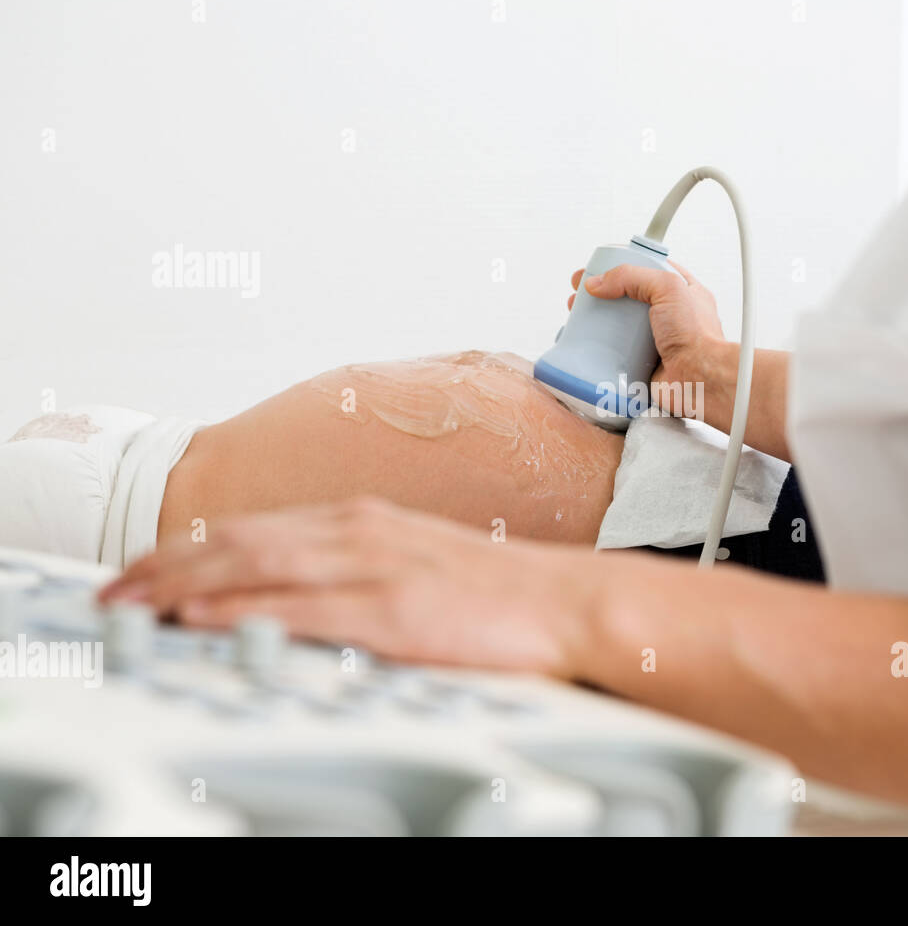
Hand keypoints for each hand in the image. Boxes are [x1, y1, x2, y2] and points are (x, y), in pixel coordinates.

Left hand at [97, 497, 597, 676]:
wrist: (563, 602)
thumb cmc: (496, 589)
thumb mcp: (415, 559)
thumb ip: (357, 564)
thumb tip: (303, 585)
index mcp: (363, 520)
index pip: (255, 529)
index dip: (189, 548)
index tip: (144, 567)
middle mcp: (359, 532)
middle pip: (240, 542)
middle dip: (166, 565)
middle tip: (114, 587)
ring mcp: (373, 567)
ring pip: (256, 566)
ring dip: (184, 584)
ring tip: (134, 600)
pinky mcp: (391, 610)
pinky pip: (298, 609)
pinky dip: (240, 611)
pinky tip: (203, 618)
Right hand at [567, 260, 725, 414]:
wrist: (700, 379)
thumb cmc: (697, 337)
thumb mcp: (669, 287)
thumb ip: (633, 276)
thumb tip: (599, 283)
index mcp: (679, 292)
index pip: (645, 270)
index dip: (620, 267)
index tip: (598, 268)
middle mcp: (667, 316)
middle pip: (626, 299)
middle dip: (600, 296)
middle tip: (580, 295)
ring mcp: (654, 341)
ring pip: (618, 328)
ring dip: (596, 324)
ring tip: (576, 320)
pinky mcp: (642, 364)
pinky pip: (616, 355)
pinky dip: (600, 351)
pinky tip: (587, 346)